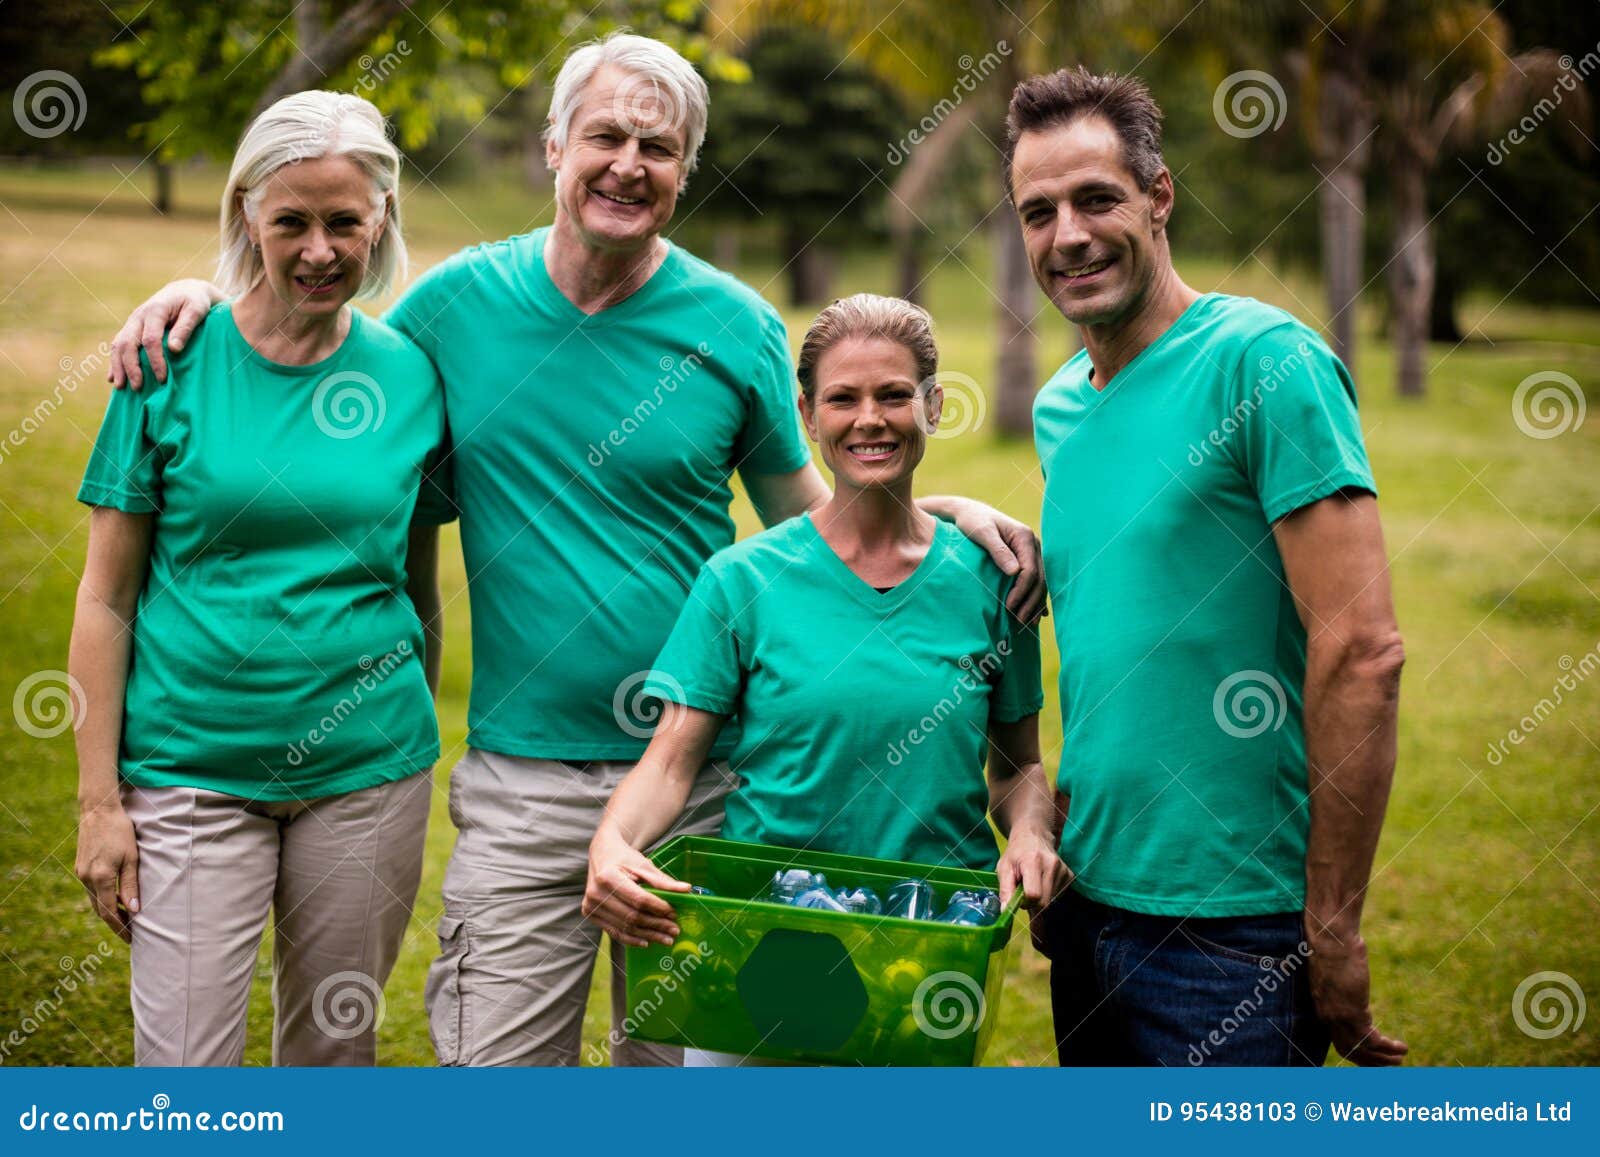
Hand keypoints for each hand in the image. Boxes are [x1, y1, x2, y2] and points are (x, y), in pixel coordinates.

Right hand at [75, 803, 139, 942]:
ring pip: (94, 900)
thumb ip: (131, 885)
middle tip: (131, 933)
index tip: (132, 938)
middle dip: (115, 923)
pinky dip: (103, 898)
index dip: (120, 927)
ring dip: (109, 911)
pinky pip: (92, 889)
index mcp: (99, 878)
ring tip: (126, 919)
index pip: (109, 912)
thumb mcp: (131, 858)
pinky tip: (116, 899)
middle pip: (100, 910)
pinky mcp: (80, 867)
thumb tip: (134, 910)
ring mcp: (81, 873)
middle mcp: (86, 878)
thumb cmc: (120, 831)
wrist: (98, 810)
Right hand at [109, 279, 219, 388]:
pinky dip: (114, 361)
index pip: (150, 339)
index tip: (162, 378)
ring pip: (118, 344)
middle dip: (131, 367)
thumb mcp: (197, 310)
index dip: (155, 360)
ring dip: (118, 366)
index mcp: (155, 311)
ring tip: (121, 387)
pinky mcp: (131, 328)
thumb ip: (186, 327)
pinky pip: (118, 345)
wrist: (184, 290)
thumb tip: (174, 349)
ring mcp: (132, 322)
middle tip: (138, 387)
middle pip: (128, 343)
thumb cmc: (194, 301)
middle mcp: (138, 316)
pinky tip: (113, 378)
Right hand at [582, 835, 688, 947]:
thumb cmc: (624, 858)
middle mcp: (596, 893)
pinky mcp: (590, 914)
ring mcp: (590, 905)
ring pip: (625, 927)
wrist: (602, 854)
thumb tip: (687, 889)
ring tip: (667, 939)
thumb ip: (663, 880)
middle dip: (656, 925)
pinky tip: (647, 942)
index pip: (638, 899)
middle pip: (632, 916)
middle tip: (675, 930)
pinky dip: (632, 939)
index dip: (658, 908)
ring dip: (648, 935)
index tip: (674, 913)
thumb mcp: (644, 864)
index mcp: (608, 876)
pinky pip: (614, 932)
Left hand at [933, 497, 1045, 622]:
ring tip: (1026, 623)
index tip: (1009, 607)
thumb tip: (1015, 572)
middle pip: (1039, 579)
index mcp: (1024, 537)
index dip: (1021, 592)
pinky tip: (1036, 615)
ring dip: (1035, 604)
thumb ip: (998, 551)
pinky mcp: (1026, 559)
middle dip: (1030, 602)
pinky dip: (1036, 598)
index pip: (1030, 571)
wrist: (969, 513)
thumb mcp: (981, 533)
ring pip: (1040, 583)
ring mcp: (1032, 553)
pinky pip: (1036, 581)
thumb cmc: (972, 521)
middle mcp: (1033, 545)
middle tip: (1018, 622)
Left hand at [996, 825, 1070, 910]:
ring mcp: (1063, 870)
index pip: (1034, 895)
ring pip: (1052, 901)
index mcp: (1033, 861)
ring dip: (1041, 899)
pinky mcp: (1070, 875)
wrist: (1034, 837)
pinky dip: (1049, 895)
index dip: (1025, 902)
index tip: (1018, 896)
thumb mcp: (1004, 868)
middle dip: (1032, 904)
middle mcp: (1052, 865)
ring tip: (1033, 883)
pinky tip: (1043, 882)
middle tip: (1024, 892)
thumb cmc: (1016, 854)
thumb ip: (1005, 889)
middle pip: (1044, 902)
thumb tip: (1006, 911)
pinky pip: (1058, 896)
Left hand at [1306, 925, 1407, 1064]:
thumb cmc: (1332, 945)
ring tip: (1400, 1060)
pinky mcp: (1351, 1012)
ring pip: (1361, 1049)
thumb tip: (1350, 963)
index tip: (1371, 1055)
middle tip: (1388, 1065)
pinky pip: (1372, 1040)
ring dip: (1382, 1058)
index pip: (1337, 1039)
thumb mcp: (1335, 966)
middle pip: (1347, 1050)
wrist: (1330, 937)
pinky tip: (1402, 1047)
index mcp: (1322, 1007)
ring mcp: (1338, 1016)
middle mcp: (1327, 1016)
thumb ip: (1341, 976)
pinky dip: (1388, 1048)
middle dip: (1369, 1061)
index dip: (1355, 1051)